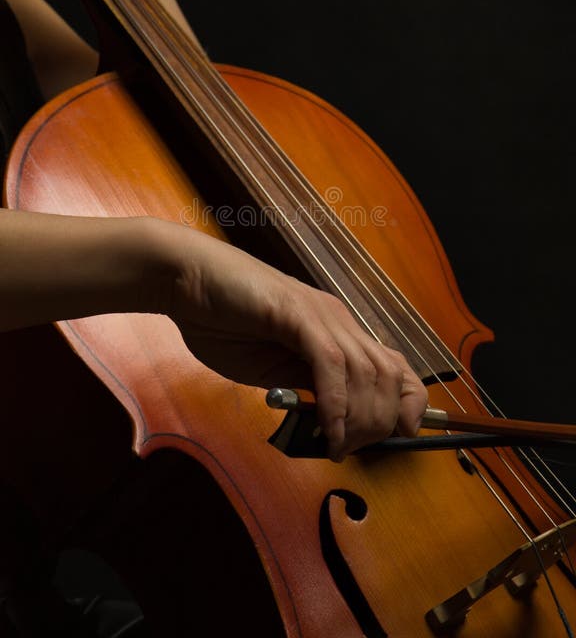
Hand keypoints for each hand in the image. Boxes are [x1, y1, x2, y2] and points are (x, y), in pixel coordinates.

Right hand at [152, 222, 428, 461]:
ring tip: (337, 446)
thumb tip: (333, 424)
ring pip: (366, 372)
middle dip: (380, 422)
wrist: (187, 281)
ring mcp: (320, 315)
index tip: (399, 436)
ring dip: (358, 420)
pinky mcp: (296, 315)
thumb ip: (304, 388)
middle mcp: (338, 320)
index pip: (395, 366)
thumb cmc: (222, 322)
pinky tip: (326, 432)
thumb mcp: (272, 368)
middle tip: (350, 449)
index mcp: (337, 331)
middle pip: (389, 375)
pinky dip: (335, 405)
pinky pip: (330, 365)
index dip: (407, 403)